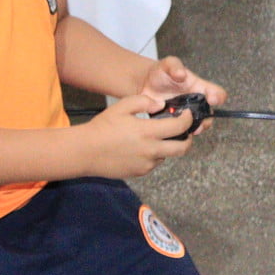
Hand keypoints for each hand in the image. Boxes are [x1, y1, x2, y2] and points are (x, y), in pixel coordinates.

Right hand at [75, 94, 194, 178]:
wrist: (86, 152)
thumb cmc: (103, 127)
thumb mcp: (122, 106)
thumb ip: (144, 102)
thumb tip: (160, 106)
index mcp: (148, 132)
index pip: (179, 127)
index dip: (188, 120)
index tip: (188, 115)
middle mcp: (151, 150)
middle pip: (182, 148)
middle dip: (188, 139)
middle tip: (186, 132)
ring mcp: (147, 164)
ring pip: (167, 155)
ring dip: (167, 147)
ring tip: (155, 138)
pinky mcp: (140, 172)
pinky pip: (154, 163)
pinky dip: (153, 155)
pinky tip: (140, 148)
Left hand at [140, 55, 226, 126]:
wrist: (145, 83)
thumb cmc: (161, 72)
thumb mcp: (168, 64)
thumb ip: (175, 66)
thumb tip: (182, 74)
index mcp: (200, 87)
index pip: (218, 93)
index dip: (219, 97)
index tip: (212, 99)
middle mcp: (196, 103)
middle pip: (209, 115)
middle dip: (206, 121)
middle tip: (199, 123)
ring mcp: (186, 114)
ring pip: (197, 126)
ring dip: (195, 129)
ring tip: (188, 130)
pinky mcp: (175, 122)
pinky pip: (182, 131)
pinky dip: (181, 133)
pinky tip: (174, 132)